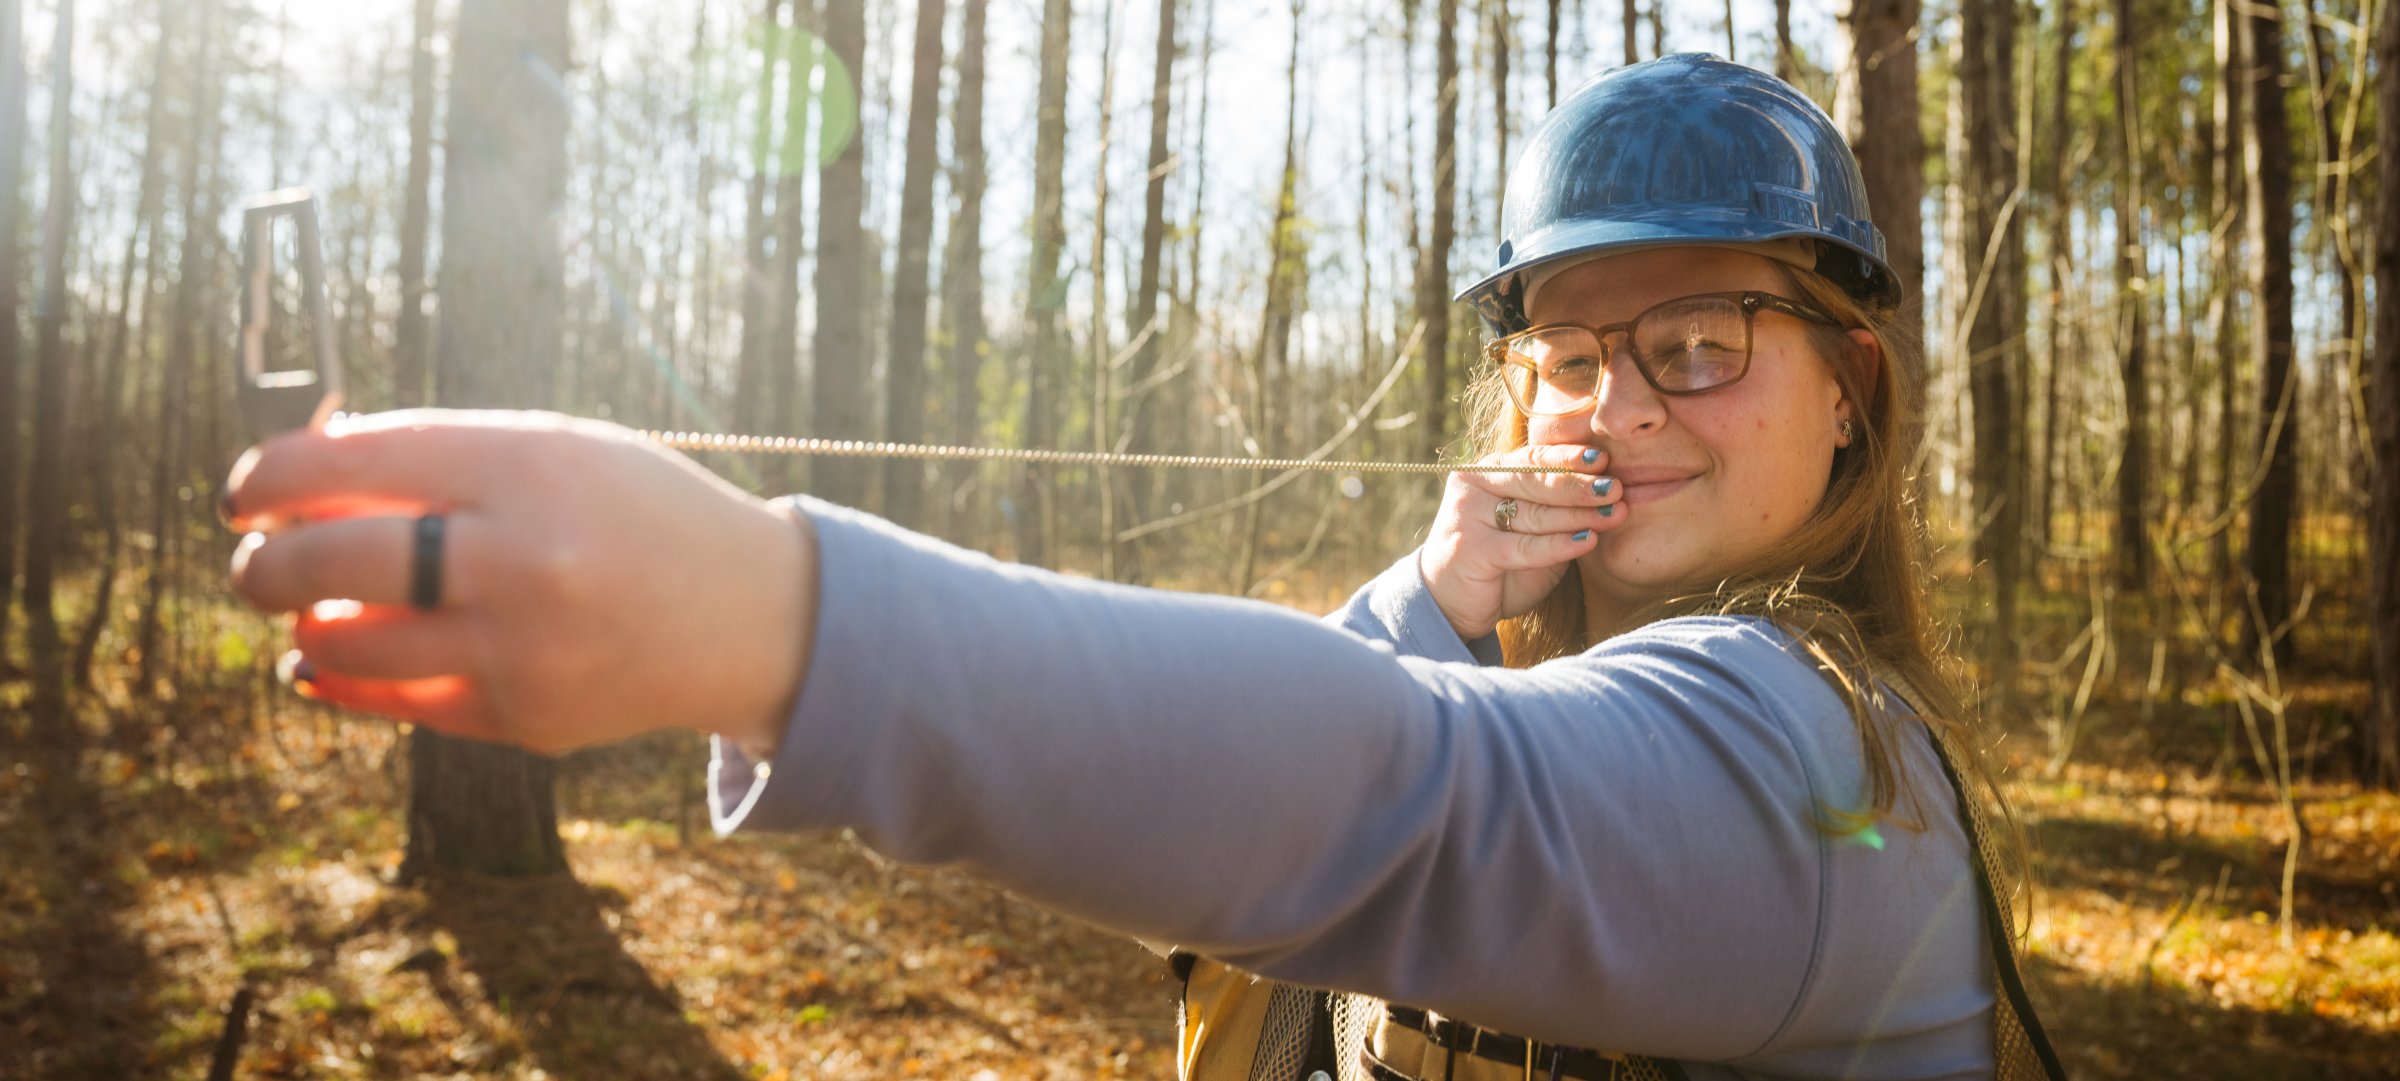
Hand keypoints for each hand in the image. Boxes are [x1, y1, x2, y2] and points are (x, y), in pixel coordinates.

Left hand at [224, 409, 815, 755]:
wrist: (754, 616)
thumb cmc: (642, 515)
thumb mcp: (559, 452)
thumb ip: (443, 457)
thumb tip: (304, 480)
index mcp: (527, 468)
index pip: (347, 463)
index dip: (268, 478)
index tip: (243, 493)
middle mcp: (520, 558)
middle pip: (329, 559)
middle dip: (266, 563)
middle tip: (258, 561)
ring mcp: (520, 648)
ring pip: (346, 645)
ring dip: (305, 625)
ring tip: (309, 611)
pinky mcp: (523, 718)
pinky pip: (395, 703)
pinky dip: (345, 682)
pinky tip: (329, 663)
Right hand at [1420, 443, 1624, 641]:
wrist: (1451, 602)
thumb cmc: (1500, 563)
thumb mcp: (1533, 530)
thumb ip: (1560, 511)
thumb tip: (1611, 494)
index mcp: (1490, 471)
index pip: (1534, 457)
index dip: (1569, 458)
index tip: (1604, 460)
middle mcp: (1474, 485)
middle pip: (1535, 480)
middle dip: (1580, 485)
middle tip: (1616, 488)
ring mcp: (1468, 515)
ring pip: (1534, 513)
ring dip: (1579, 514)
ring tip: (1614, 513)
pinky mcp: (1470, 548)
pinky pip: (1524, 545)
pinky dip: (1559, 544)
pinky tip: (1588, 540)